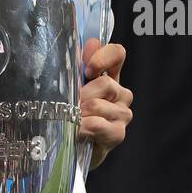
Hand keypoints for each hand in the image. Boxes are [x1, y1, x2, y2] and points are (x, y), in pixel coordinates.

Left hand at [79, 38, 132, 168]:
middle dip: (81, 95)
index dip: (103, 57)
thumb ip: (78, 66)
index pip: (117, 54)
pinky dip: (82, 128)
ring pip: (98, 106)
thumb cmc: (69, 114)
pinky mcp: (118, 133)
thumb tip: (89, 44)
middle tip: (69, 105)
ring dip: (78, 114)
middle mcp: (121, 93)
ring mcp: (122, 114)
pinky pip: (97, 125)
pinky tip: (77, 132)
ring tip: (70, 120)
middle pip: (105, 84)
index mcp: (110, 76)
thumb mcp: (70, 87)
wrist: (70, 148)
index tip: (87, 70)